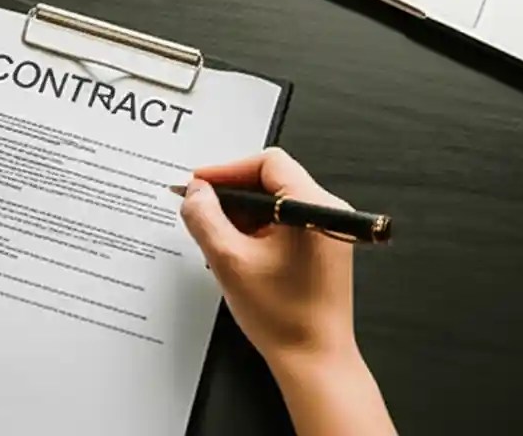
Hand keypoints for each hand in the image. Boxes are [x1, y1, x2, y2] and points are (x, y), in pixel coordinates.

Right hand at [180, 148, 355, 366]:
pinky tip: (236, 251)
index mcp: (312, 206)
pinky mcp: (321, 247)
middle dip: (231, 195)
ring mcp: (326, 230)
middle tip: (201, 210)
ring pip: (275, 203)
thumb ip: (205, 219)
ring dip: (242, 215)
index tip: (199, 185)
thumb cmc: (284, 318)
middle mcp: (326, 211)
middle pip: (271, 180)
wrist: (313, 360)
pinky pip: (283, 223)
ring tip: (217, 239)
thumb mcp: (229, 261)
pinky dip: (256, 230)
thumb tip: (196, 192)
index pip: (268, 163)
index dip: (227, 171)